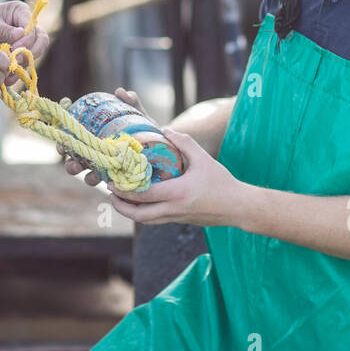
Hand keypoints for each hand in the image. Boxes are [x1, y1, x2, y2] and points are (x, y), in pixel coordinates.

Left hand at [0, 1, 51, 85]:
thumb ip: (4, 29)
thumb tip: (20, 34)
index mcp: (20, 12)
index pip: (33, 27)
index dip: (26, 40)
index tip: (12, 49)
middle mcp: (27, 25)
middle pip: (41, 41)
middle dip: (30, 53)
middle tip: (15, 62)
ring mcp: (26, 41)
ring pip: (35, 54)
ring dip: (24, 65)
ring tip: (8, 72)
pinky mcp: (20, 54)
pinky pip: (26, 66)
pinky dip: (18, 73)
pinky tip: (6, 78)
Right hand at [61, 87, 158, 186]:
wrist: (166, 145)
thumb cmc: (146, 128)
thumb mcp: (138, 114)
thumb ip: (130, 102)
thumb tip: (121, 92)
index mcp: (94, 140)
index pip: (73, 143)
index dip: (63, 145)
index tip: (62, 145)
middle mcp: (97, 157)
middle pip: (75, 163)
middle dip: (71, 165)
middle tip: (74, 164)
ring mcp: (108, 170)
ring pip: (90, 177)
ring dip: (88, 177)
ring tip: (93, 176)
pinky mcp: (121, 180)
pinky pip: (111, 185)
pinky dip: (110, 184)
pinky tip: (113, 183)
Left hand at [106, 129, 243, 226]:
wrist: (238, 207)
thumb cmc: (222, 182)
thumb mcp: (203, 159)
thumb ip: (184, 142)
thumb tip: (165, 129)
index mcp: (178, 193)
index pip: (144, 195)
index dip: (125, 190)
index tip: (113, 182)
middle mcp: (174, 209)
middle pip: (139, 214)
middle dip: (121, 205)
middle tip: (110, 193)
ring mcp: (176, 217)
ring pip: (146, 221)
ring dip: (130, 212)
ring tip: (120, 199)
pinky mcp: (180, 220)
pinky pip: (156, 219)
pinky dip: (144, 213)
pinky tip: (140, 202)